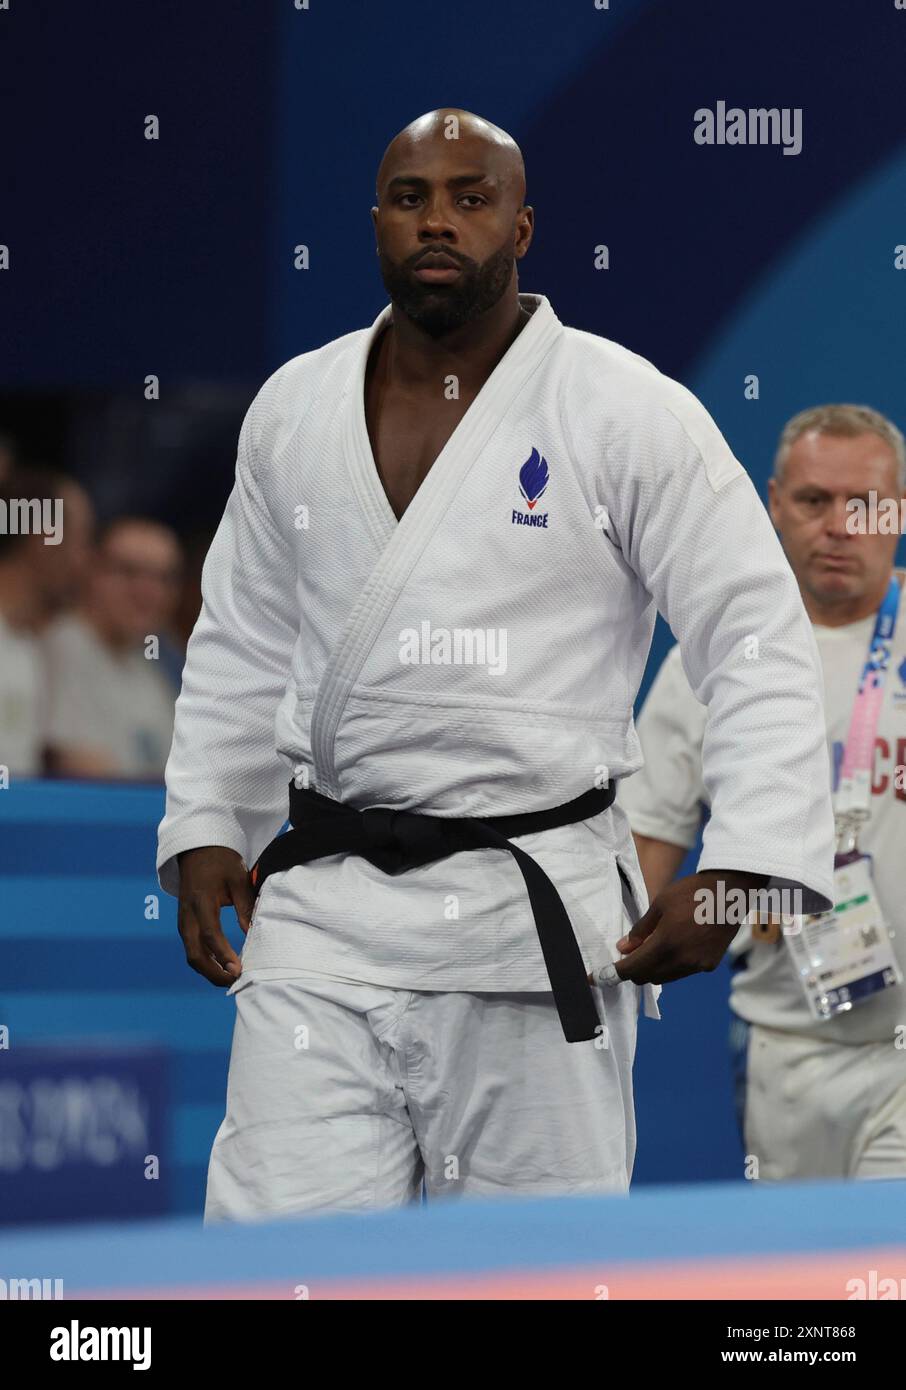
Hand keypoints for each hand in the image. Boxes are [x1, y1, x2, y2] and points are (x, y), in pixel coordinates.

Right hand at [176, 846, 254, 985]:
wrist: (198, 850)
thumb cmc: (221, 863)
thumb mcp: (238, 879)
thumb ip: (245, 907)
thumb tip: (253, 934)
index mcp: (200, 901)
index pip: (210, 934)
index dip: (223, 954)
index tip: (238, 969)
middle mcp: (187, 915)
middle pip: (194, 954)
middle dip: (214, 972)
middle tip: (236, 981)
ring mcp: (183, 921)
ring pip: (191, 955)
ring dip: (210, 971)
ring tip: (232, 979)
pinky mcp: (185, 924)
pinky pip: (192, 949)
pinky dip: (206, 962)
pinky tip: (223, 968)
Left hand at [612, 869, 767, 984]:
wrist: (730, 893)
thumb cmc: (692, 893)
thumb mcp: (660, 904)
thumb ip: (640, 930)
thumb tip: (623, 949)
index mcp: (666, 943)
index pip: (632, 969)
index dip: (613, 974)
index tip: (597, 977)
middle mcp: (682, 960)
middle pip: (647, 977)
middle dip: (633, 969)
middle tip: (628, 953)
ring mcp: (697, 965)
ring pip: (664, 977)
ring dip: (652, 968)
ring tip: (651, 947)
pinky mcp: (709, 965)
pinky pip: (681, 972)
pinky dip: (671, 965)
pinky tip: (674, 947)